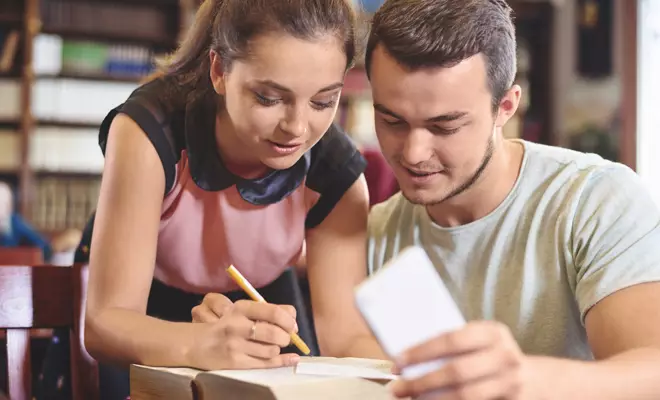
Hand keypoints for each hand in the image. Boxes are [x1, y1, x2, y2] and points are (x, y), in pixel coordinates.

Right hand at [187, 296, 299, 370]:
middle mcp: (238, 325)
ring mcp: (236, 345)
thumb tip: (292, 320)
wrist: (196, 343)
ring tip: (273, 347)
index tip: (292, 325)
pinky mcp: (235, 362)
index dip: (288, 320)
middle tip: (285, 338)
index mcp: (241, 308)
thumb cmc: (225, 325)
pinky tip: (291, 359)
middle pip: (274, 332)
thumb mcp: (241, 312)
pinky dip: (282, 361)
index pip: (274, 311)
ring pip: (271, 349)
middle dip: (286, 337)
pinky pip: (265, 363)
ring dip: (278, 349)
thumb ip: (265, 312)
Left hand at [391, 321, 528, 399]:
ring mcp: (510, 382)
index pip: (451, 340)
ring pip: (465, 395)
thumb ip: (453, 344)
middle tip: (397, 387)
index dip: (421, 352)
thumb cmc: (491, 355)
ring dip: (433, 399)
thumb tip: (407, 357)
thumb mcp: (479, 341)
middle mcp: (505, 356)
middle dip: (422, 381)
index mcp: (493, 332)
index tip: (398, 362)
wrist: (532, 379)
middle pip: (456, 371)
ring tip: (411, 398)